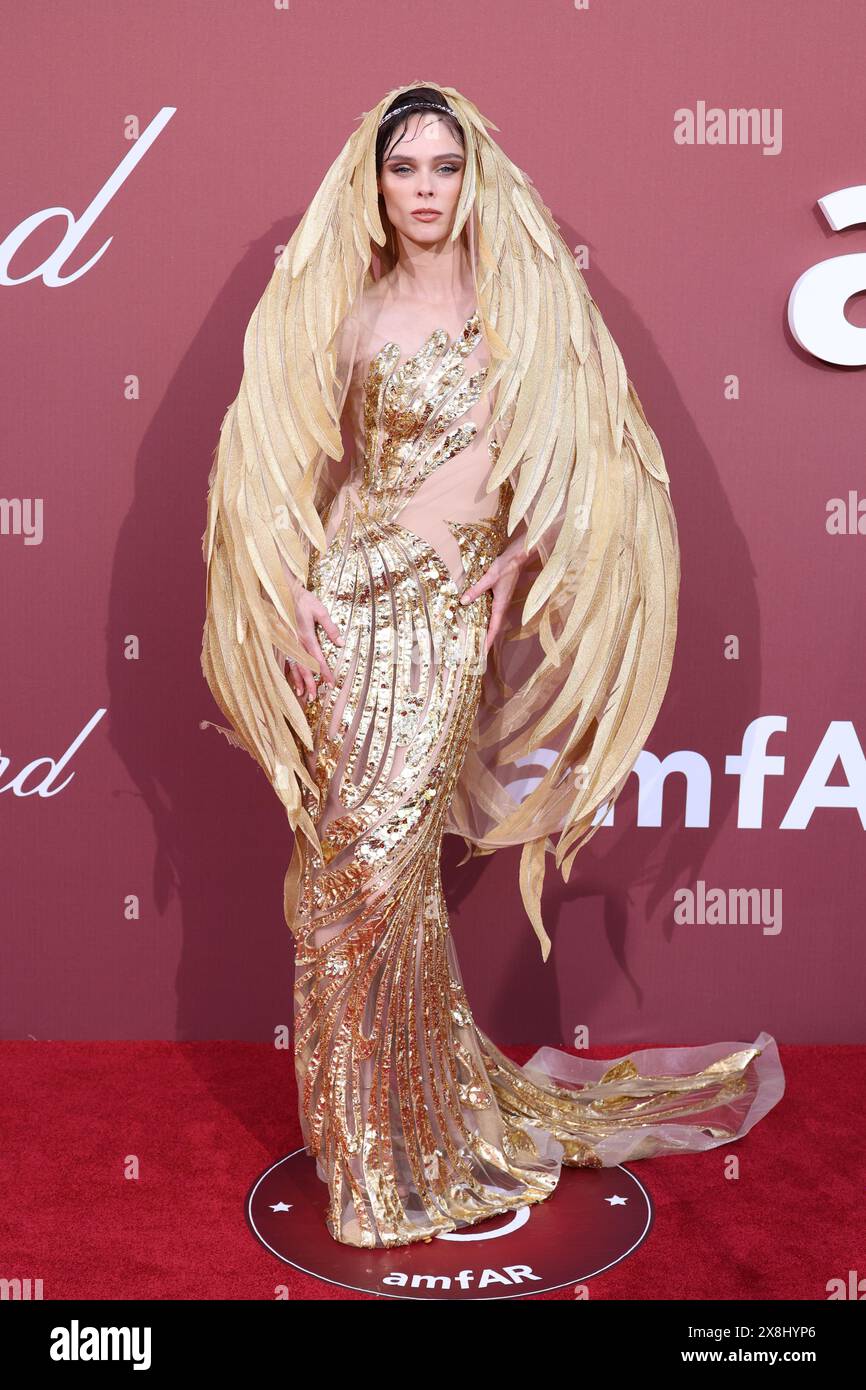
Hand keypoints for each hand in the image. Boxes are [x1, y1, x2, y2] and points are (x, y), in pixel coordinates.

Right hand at [282, 571, 343, 702]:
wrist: (279, 589)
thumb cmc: (301, 598)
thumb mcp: (320, 609)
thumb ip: (331, 627)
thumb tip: (342, 642)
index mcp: (306, 635)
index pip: (318, 659)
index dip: (324, 673)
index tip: (331, 684)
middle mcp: (294, 642)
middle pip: (304, 667)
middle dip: (310, 683)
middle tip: (315, 698)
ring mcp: (286, 642)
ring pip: (293, 666)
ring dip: (298, 681)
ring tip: (303, 694)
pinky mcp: (280, 641)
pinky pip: (285, 660)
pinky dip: (289, 671)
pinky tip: (291, 679)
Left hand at [458, 541, 527, 654]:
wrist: (517, 557)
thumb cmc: (505, 567)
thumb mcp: (489, 578)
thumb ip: (476, 590)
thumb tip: (463, 601)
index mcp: (500, 605)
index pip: (494, 628)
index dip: (488, 641)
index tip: (482, 652)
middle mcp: (502, 606)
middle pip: (494, 627)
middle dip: (486, 639)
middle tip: (477, 650)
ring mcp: (501, 601)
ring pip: (493, 620)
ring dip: (486, 630)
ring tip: (476, 639)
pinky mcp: (499, 596)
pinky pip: (492, 612)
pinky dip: (486, 619)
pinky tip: (478, 619)